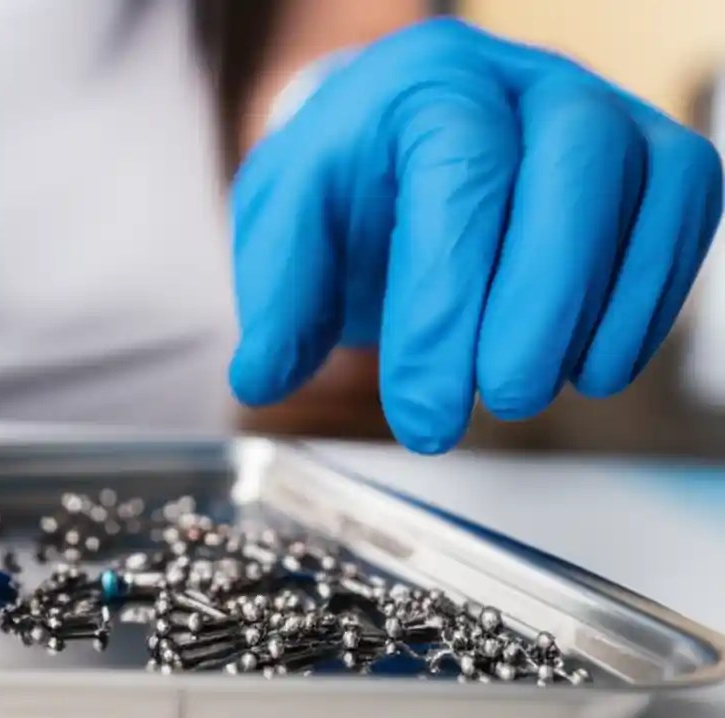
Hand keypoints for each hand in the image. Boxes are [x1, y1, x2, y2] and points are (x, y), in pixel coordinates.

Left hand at [229, 19, 723, 452]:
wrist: (390, 151)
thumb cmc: (343, 188)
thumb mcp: (285, 229)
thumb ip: (279, 295)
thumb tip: (259, 378)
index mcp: (422, 83)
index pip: (456, 174)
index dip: (448, 303)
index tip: (424, 415)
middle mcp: (521, 79)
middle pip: (571, 163)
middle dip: (540, 301)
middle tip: (499, 401)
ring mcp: (599, 108)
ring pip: (652, 180)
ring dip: (599, 308)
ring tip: (534, 388)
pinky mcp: (649, 154)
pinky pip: (686, 207)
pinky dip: (648, 301)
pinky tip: (588, 368)